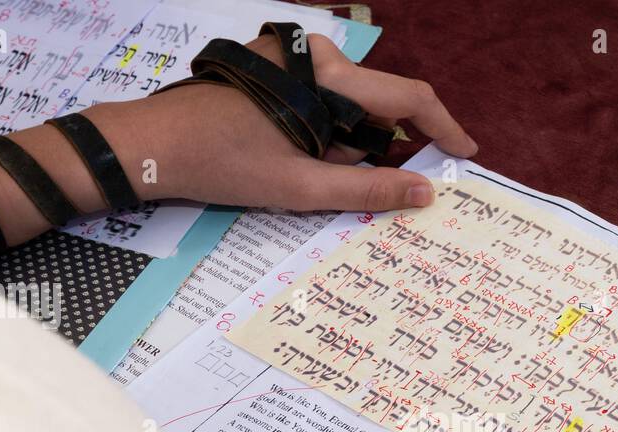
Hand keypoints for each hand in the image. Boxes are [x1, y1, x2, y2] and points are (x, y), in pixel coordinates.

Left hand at [88, 33, 476, 211]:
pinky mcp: (274, 64)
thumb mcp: (301, 186)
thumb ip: (369, 189)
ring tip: (301, 171)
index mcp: (327, 74)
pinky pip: (320, 96)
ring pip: (347, 104)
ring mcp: (291, 54)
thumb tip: (426, 194)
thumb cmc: (224, 164)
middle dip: (375, 148)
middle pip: (376, 102)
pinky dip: (322, 129)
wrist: (152, 145)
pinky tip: (291, 155)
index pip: (409, 96)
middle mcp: (314, 52)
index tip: (466, 153)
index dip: (444, 127)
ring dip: (343, 143)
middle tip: (352, 184)